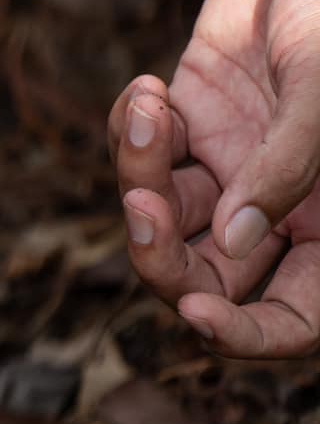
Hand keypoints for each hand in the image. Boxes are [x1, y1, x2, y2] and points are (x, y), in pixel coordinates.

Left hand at [115, 0, 319, 357]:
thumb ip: (289, 168)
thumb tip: (232, 242)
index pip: (295, 318)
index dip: (247, 334)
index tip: (197, 312)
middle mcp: (285, 205)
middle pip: (208, 274)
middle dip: (162, 254)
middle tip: (140, 209)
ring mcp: (235, 158)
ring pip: (162, 211)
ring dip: (137, 175)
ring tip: (147, 113)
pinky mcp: (194, 109)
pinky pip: (142, 145)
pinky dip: (129, 126)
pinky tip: (147, 90)